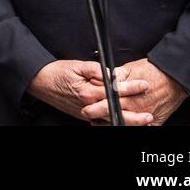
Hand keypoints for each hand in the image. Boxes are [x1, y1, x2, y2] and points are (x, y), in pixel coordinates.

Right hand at [28, 59, 152, 124]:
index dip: (131, 87)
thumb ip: (96, 69)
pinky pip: (101, 123)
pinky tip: (122, 124)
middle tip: (150, 115)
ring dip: (126, 123)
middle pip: (116, 112)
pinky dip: (113, 124)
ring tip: (142, 124)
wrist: (40, 82)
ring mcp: (85, 113)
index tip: (143, 84)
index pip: (115, 91)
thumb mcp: (76, 65)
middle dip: (135, 115)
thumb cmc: (56, 72)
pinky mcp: (83, 115)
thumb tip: (112, 73)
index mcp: (88, 92)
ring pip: (109, 121)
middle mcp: (88, 106)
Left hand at [81, 58, 185, 125]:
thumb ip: (115, 76)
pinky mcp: (154, 123)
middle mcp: (136, 108)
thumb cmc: (153, 71)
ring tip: (100, 122)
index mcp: (128, 95)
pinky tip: (119, 124)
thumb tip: (102, 79)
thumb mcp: (130, 69)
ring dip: (111, 124)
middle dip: (99, 116)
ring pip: (124, 125)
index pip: (107, 104)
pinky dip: (128, 127)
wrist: (174, 78)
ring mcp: (146, 117)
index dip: (95, 107)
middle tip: (89, 114)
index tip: (87, 108)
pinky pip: (139, 129)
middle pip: (113, 116)